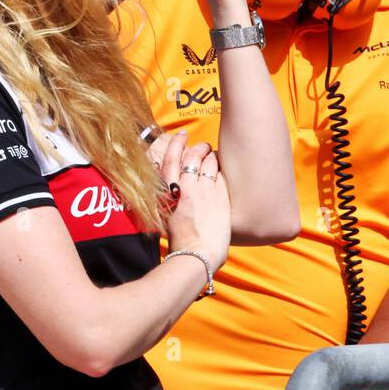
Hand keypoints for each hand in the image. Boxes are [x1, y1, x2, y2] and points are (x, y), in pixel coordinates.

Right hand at [159, 129, 230, 270]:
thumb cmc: (181, 241)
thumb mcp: (166, 216)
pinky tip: (223, 169)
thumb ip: (168, 197)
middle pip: (192, 157)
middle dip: (197, 147)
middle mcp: (187, 189)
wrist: (199, 254)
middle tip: (201, 145)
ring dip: (211, 155)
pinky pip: (222, 174)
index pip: (170, 160)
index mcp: (169, 193)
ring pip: (210, 162)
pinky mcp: (222, 198)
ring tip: (213, 155)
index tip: (181, 135)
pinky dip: (222, 167)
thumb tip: (172, 185)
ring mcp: (206, 192)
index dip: (176, 144)